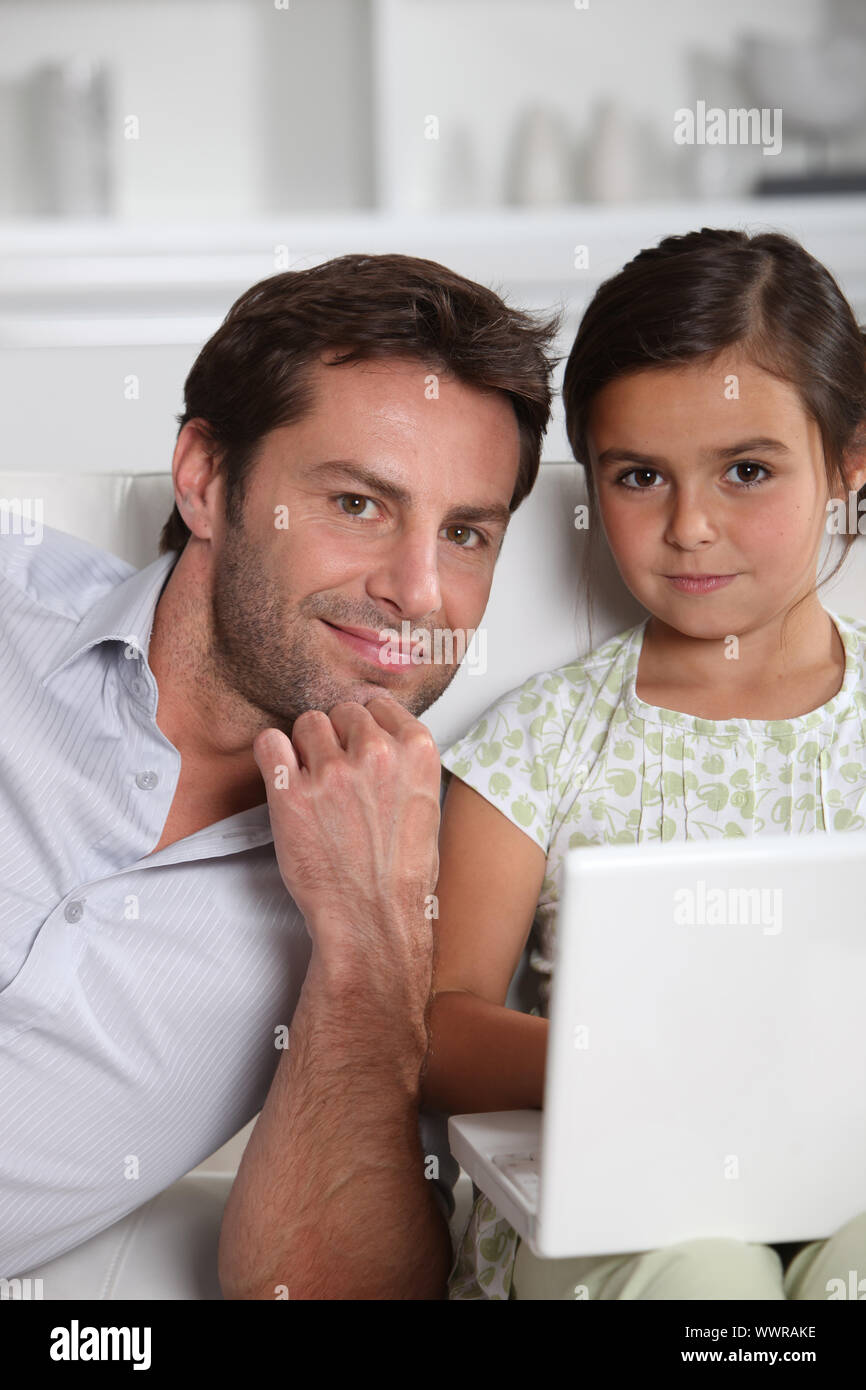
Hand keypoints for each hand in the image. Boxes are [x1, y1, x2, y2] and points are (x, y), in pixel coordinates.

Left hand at [252, 697, 441, 986]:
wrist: (373, 921)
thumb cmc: (400, 875)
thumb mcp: (425, 804)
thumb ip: (404, 761)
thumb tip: (378, 734)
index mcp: (417, 751)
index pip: (379, 704)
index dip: (366, 726)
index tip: (359, 746)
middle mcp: (376, 754)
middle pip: (342, 711)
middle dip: (337, 737)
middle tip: (336, 776)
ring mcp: (332, 772)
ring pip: (307, 723)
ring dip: (306, 748)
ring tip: (314, 785)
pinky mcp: (291, 794)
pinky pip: (269, 743)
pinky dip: (272, 756)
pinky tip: (283, 779)